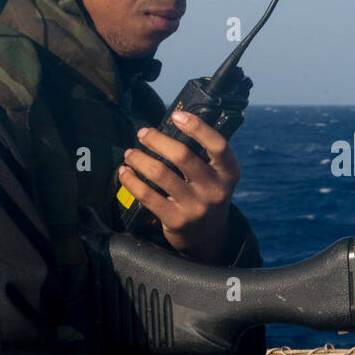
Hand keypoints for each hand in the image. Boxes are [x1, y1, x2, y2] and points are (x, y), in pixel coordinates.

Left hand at [118, 111, 240, 263]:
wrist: (207, 238)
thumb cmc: (206, 196)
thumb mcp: (217, 177)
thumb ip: (203, 156)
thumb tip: (169, 127)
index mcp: (229, 173)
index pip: (217, 145)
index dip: (197, 127)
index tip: (176, 115)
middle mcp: (215, 189)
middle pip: (182, 156)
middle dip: (157, 140)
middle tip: (143, 134)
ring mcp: (195, 206)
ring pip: (160, 173)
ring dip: (140, 158)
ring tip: (130, 153)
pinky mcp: (176, 220)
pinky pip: (147, 195)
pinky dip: (131, 180)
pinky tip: (125, 172)